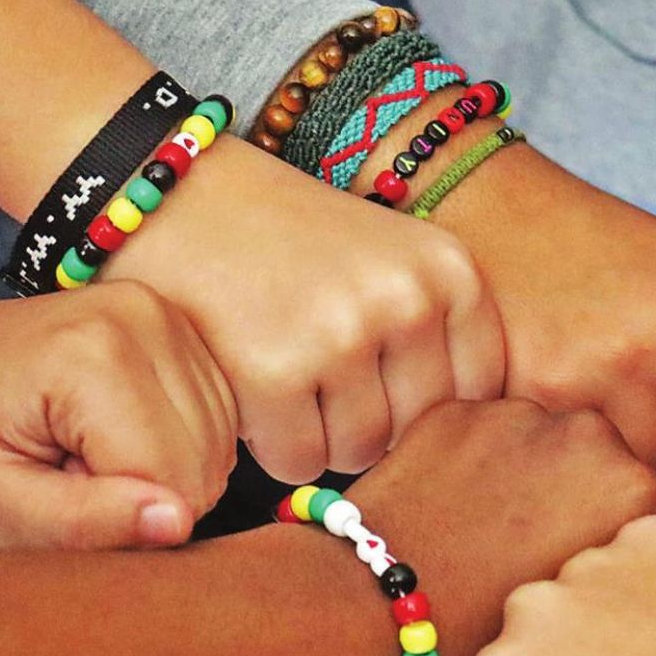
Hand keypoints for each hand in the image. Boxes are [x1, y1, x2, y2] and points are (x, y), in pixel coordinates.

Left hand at [0, 280, 236, 548]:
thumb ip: (84, 520)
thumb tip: (178, 523)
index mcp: (94, 354)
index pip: (174, 483)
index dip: (120, 515)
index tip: (54, 489)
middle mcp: (144, 317)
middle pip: (203, 462)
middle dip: (143, 491)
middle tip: (63, 471)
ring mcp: (165, 313)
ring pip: (215, 443)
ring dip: (156, 468)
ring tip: (80, 449)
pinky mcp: (176, 325)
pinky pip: (212, 419)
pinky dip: (169, 442)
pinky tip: (111, 432)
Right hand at [101, 138, 505, 483]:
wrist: (177, 193)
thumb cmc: (290, 240)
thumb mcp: (394, 260)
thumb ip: (440, 337)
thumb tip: (461, 449)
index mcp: (450, 271)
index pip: (479, 394)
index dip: (424, 399)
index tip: (382, 374)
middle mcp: (407, 300)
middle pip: (417, 431)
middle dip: (370, 420)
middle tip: (320, 372)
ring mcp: (341, 335)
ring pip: (359, 454)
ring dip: (319, 435)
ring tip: (286, 371)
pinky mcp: (275, 371)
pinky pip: (298, 462)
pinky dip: (270, 442)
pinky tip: (252, 385)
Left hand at [340, 399, 655, 655]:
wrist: (371, 616)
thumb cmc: (483, 644)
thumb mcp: (583, 621)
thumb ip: (613, 573)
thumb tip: (612, 560)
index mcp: (638, 495)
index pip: (646, 509)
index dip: (613, 544)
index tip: (581, 571)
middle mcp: (590, 439)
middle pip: (598, 464)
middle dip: (575, 496)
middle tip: (530, 553)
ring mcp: (519, 416)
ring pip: (537, 443)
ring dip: (522, 474)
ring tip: (482, 535)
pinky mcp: (458, 409)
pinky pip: (478, 434)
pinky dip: (467, 463)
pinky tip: (446, 512)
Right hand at [429, 145, 655, 482]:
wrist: (504, 212)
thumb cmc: (604, 259)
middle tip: (625, 422)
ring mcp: (623, 364)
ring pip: (648, 471)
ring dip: (621, 461)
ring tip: (592, 422)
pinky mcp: (555, 388)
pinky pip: (587, 461)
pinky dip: (573, 454)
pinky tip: (559, 418)